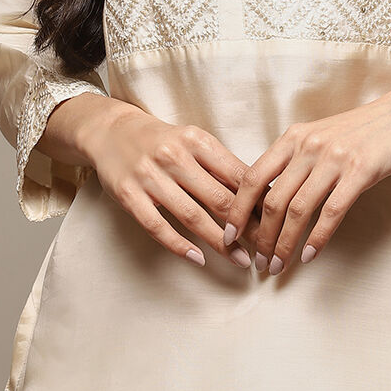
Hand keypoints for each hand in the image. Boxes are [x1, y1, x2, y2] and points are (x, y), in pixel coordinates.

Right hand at [81, 103, 253, 269]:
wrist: (112, 131)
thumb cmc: (163, 141)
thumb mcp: (194, 142)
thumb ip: (222, 165)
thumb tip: (261, 194)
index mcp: (196, 141)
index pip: (237, 175)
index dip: (259, 202)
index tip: (278, 222)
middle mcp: (174, 157)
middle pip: (219, 198)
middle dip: (247, 228)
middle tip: (267, 248)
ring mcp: (149, 176)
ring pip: (192, 215)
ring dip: (219, 242)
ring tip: (240, 259)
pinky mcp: (128, 195)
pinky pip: (157, 226)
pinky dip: (178, 244)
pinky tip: (198, 258)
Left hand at [221, 76, 390, 274]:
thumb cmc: (364, 129)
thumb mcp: (321, 137)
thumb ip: (295, 160)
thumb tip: (269, 195)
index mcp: (294, 137)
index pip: (253, 177)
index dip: (237, 209)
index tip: (229, 235)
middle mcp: (309, 146)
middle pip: (272, 199)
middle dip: (261, 237)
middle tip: (259, 263)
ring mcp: (335, 158)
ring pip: (298, 209)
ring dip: (284, 244)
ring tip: (278, 266)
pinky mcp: (362, 171)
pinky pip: (331, 212)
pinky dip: (317, 238)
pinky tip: (309, 255)